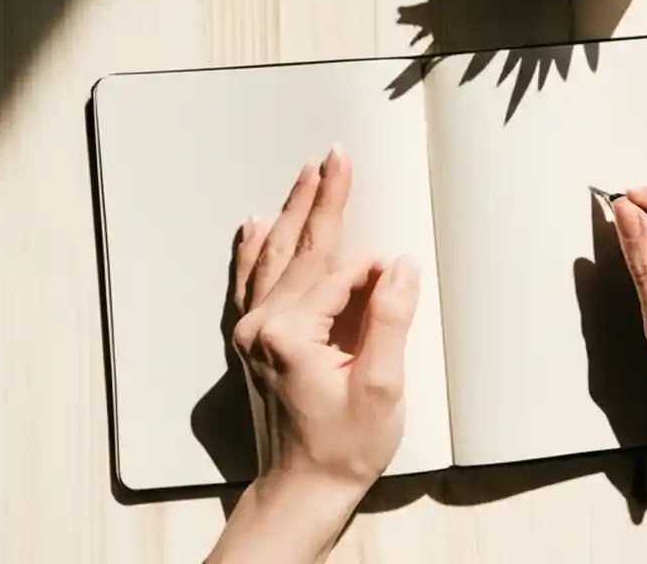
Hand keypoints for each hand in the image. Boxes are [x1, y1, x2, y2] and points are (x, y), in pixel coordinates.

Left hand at [232, 144, 419, 489]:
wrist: (301, 490)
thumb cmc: (343, 447)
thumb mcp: (381, 387)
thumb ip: (390, 319)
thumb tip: (397, 265)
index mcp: (291, 333)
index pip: (340, 277)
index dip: (374, 269)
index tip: (398, 264)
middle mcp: (261, 326)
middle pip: (298, 249)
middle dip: (321, 200)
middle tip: (336, 156)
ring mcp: (251, 334)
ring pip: (272, 257)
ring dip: (291, 213)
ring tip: (307, 175)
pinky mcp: (251, 344)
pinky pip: (248, 282)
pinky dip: (251, 250)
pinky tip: (253, 226)